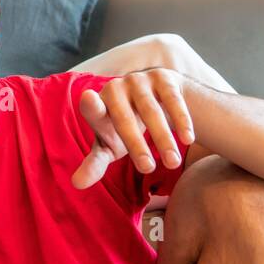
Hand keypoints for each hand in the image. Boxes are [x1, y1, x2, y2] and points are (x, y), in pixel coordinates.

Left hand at [72, 69, 194, 189]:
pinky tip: (187, 139)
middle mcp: (115, 88)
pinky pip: (172, 100)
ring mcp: (138, 81)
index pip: (92, 110)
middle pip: (124, 119)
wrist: (153, 99)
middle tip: (148, 169)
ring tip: (173, 163)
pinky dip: (180, 120)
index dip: (91, 105)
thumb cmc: (123, 129)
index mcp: (97, 106)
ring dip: (163, 139)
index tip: (88, 99)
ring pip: (151, 111)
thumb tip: (76, 184)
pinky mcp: (161, 78)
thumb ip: (94, 163)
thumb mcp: (109, 146)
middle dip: (136, 146)